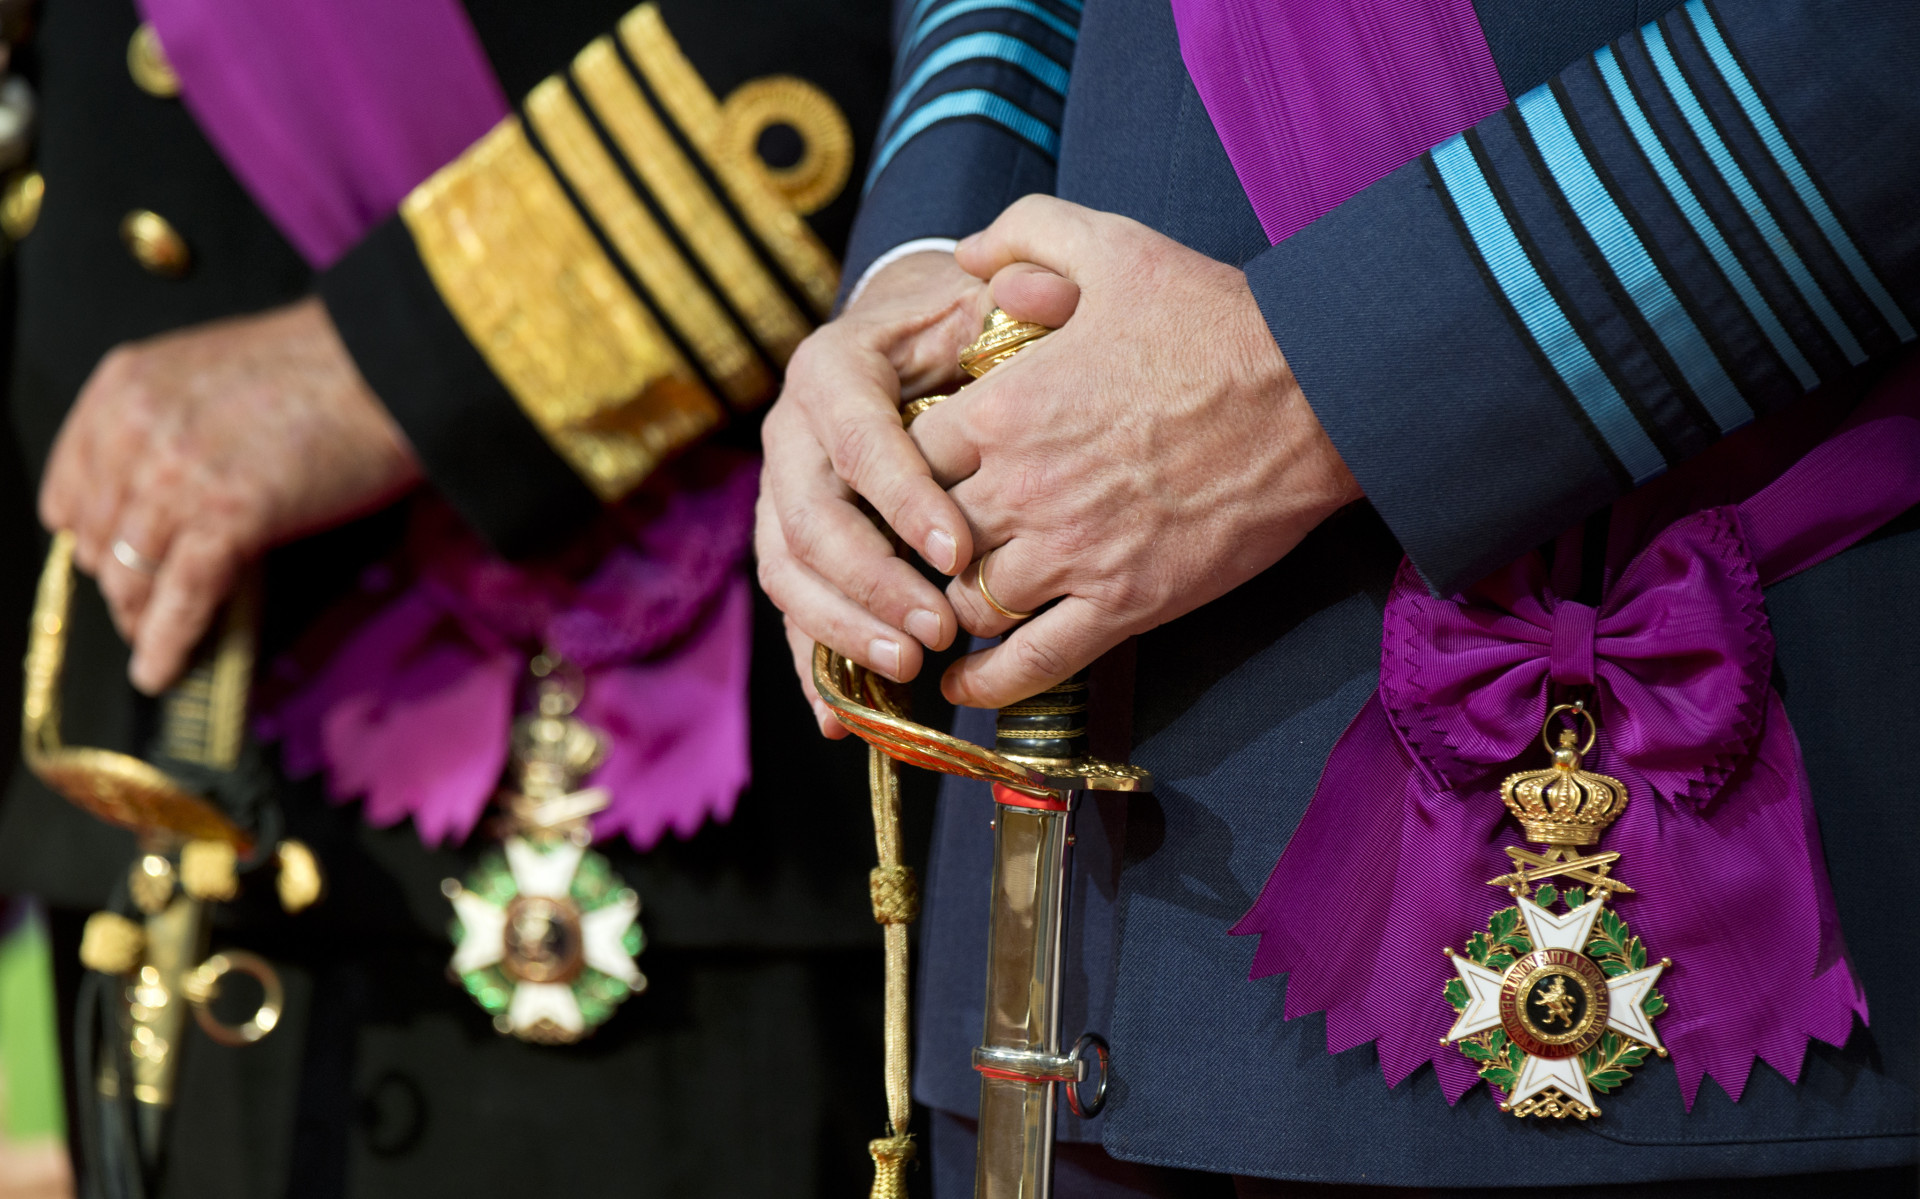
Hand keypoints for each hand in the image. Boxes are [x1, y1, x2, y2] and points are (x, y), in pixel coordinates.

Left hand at [39, 296, 421, 693]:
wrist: (389, 367)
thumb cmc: (326, 367)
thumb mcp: (213, 374)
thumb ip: (169, 425)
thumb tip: (161, 501)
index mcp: (125, 387)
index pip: (68, 488)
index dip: (91, 536)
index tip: (111, 559)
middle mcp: (135, 428)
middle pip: (98, 540)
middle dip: (122, 582)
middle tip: (145, 610)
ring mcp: (177, 474)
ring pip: (132, 575)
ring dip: (141, 621)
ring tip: (155, 647)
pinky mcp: (227, 517)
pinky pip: (180, 597)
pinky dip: (167, 643)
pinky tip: (161, 670)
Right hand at [755, 249, 1008, 735]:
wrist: (913, 339)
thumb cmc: (965, 323)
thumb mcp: (990, 296)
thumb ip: (1015, 291)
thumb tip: (1022, 291)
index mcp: (833, 366)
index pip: (856, 435)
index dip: (901, 496)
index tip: (958, 550)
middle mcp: (790, 431)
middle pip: (810, 518)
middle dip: (872, 582)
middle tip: (937, 632)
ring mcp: (782, 492)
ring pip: (788, 571)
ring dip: (843, 628)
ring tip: (908, 667)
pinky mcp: (791, 541)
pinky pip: (791, 608)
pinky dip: (812, 664)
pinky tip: (838, 718)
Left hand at [909, 195, 1362, 708]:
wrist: (1314, 391)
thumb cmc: (1212, 316)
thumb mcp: (1111, 243)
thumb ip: (1024, 234)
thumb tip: (965, 253)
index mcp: (1003, 408)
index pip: (907, 457)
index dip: (906, 467)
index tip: (924, 469)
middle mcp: (1022, 488)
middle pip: (929, 535)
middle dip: (925, 539)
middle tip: (930, 542)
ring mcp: (1071, 553)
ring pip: (967, 601)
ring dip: (954, 601)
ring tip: (951, 600)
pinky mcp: (1122, 604)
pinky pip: (1029, 664)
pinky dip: (985, 683)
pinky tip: (961, 684)